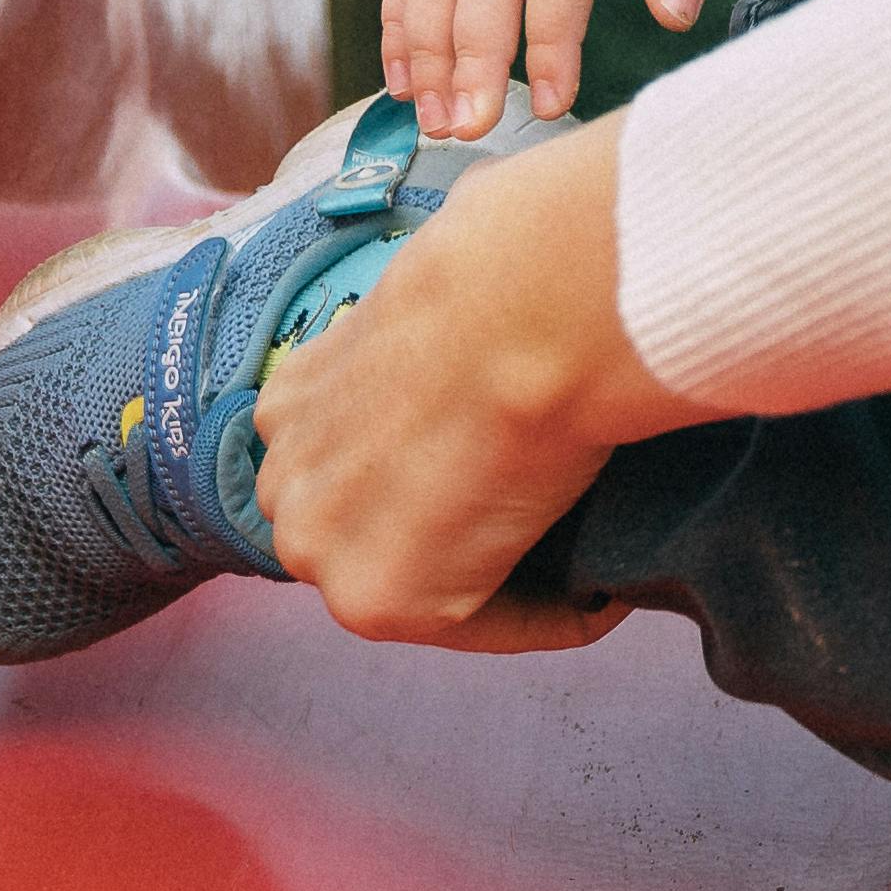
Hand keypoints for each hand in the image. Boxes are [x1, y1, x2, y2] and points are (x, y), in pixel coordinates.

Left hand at [254, 118, 709, 649]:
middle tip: (549, 516)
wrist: (532, 303)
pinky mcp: (382, 603)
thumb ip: (431, 336)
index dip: (443, 474)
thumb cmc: (510, 264)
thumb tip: (492, 291)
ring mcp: (320, 549)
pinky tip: (605, 588)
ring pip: (429, 586)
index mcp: (292, 403)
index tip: (514, 471)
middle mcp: (285, 482)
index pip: (358, 471)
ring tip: (587, 552)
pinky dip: (559, 612)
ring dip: (508, 576)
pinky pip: (491, 625)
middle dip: (458, 535)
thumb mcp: (439, 290)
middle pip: (379, 537)